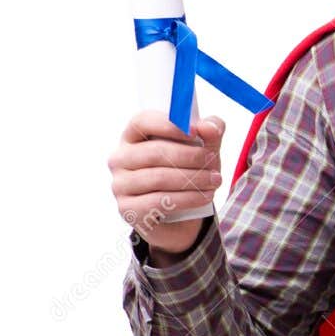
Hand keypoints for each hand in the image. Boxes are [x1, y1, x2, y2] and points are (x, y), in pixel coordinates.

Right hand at [108, 110, 225, 254]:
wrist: (181, 214)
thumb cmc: (188, 171)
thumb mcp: (203, 149)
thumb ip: (210, 132)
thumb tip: (208, 127)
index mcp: (133, 136)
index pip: (142, 121)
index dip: (168, 125)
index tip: (195, 132)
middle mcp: (120, 158)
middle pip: (155, 152)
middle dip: (190, 156)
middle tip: (213, 160)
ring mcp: (120, 185)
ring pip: (159, 178)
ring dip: (193, 178)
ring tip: (214, 180)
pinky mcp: (127, 209)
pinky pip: (159, 201)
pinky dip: (187, 198)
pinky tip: (205, 196)